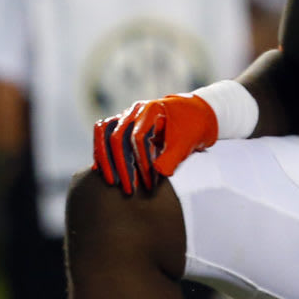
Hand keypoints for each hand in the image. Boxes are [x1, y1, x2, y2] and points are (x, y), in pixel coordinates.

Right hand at [91, 94, 219, 195]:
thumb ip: (173, 156)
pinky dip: (101, 152)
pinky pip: (103, 135)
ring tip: (111, 181)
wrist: (198, 115)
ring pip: (104, 133)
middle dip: (121, 166)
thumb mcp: (187, 143)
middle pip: (116, 137)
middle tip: (129, 189)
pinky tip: (99, 171)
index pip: (138, 138)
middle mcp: (136, 110)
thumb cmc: (194, 128)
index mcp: (152, 110)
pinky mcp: (123, 125)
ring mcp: (127, 116)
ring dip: (105, 159)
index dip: (142, 163)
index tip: (149, 184)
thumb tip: (158, 172)